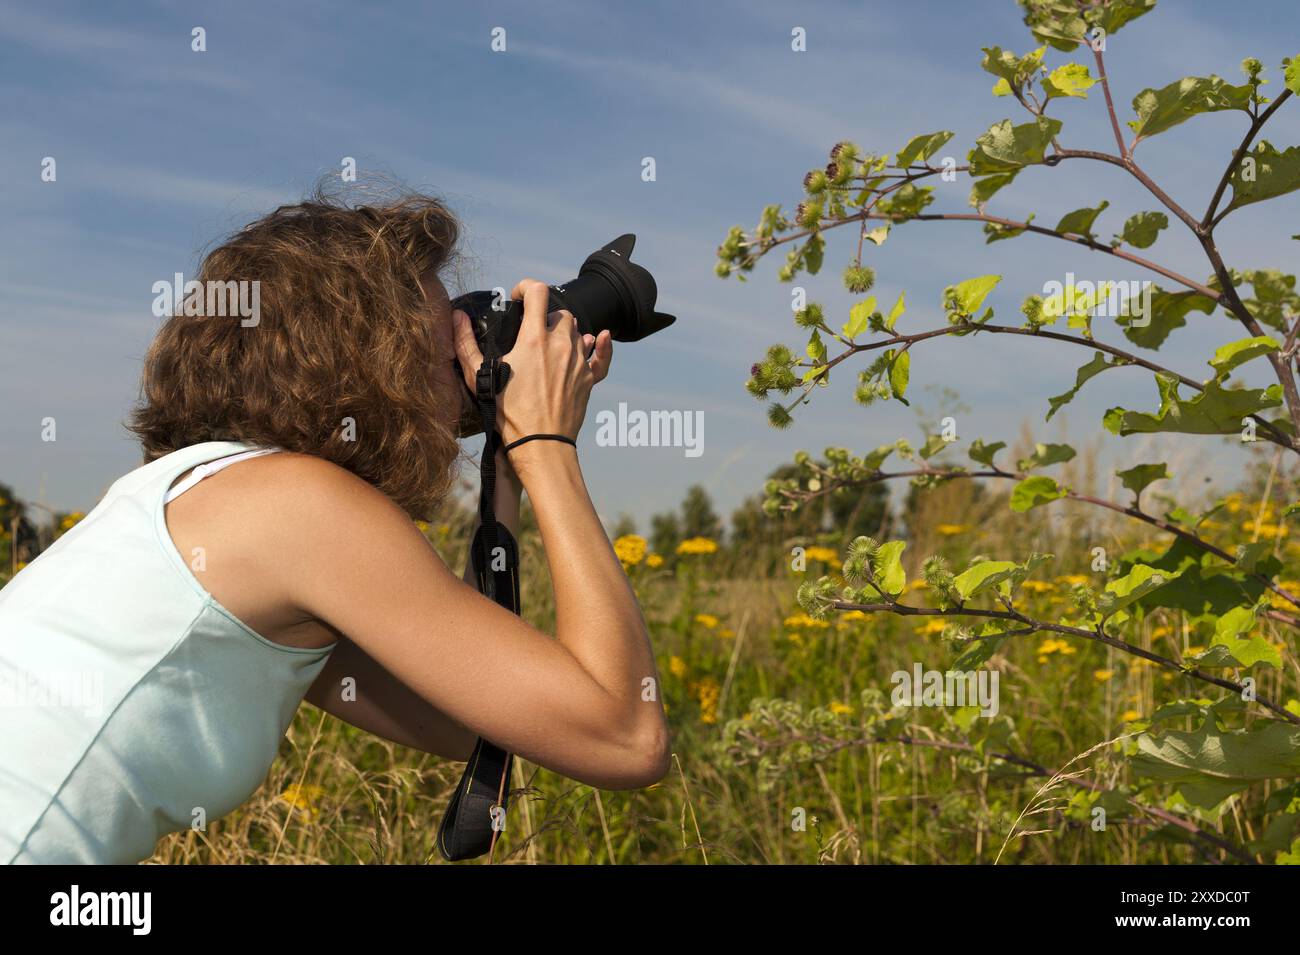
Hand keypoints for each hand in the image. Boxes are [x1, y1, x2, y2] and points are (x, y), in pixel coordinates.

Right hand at [452, 279, 613, 450]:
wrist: (540, 444)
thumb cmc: (509, 413)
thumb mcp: (478, 377)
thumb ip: (465, 343)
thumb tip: (457, 317)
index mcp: (534, 339)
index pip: (538, 292)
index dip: (526, 287)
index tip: (518, 298)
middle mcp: (561, 345)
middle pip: (559, 313)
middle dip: (544, 316)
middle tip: (530, 332)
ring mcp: (578, 361)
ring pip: (577, 332)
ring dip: (564, 333)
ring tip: (549, 347)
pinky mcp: (589, 379)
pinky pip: (601, 356)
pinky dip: (601, 345)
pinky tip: (600, 337)